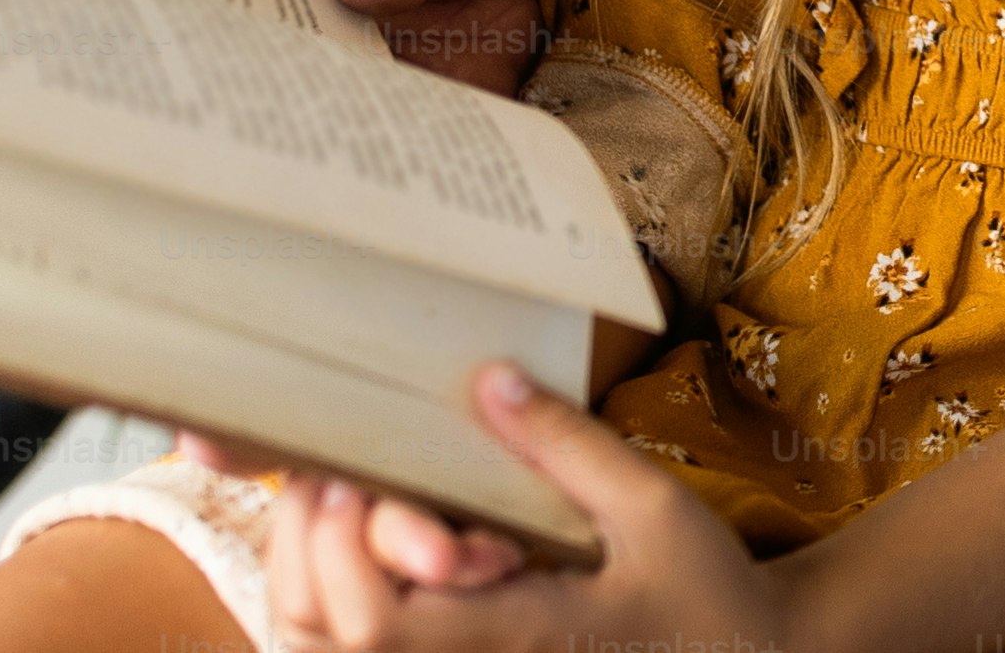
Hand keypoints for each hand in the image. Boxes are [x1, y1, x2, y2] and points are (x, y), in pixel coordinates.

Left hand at [268, 363, 785, 652]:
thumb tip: (486, 379)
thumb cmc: (700, 591)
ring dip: (306, 577)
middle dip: (304, 552)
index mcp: (518, 639)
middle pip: (321, 642)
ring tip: (338, 503)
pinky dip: (328, 604)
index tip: (354, 477)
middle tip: (332, 475)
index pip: (378, 628)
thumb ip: (565, 446)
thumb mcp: (651, 505)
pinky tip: (359, 545)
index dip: (340, 554)